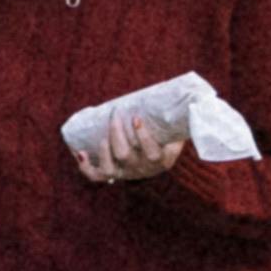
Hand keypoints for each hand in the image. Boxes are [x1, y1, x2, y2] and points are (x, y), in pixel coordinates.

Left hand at [75, 89, 190, 181]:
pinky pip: (96, 176)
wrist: (159, 159)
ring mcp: (125, 172)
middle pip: (126, 155)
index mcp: (161, 159)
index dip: (142, 137)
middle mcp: (141, 168)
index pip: (152, 153)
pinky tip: (80, 152)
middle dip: (116, 134)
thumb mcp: (176, 129)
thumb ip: (180, 116)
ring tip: (102, 136)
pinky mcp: (112, 174)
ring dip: (103, 151)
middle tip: (115, 114)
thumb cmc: (167, 136)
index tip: (136, 118)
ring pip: (110, 168)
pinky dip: (85, 167)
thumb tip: (189, 95)